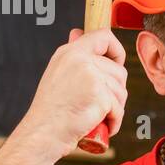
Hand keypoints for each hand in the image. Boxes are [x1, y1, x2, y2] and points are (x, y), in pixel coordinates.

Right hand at [16, 28, 127, 160]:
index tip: (115, 65)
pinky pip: (119, 109)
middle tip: (99, 104)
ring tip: (96, 115)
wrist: (43, 132)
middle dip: (116, 91)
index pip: (104, 36)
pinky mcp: (100, 96)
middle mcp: (80, 60)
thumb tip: (78, 32)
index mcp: (70, 52)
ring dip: (115, 108)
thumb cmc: (51, 108)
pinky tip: (101, 126)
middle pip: (120, 71)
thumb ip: (73, 53)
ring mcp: (91, 77)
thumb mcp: (58, 72)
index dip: (116, 50)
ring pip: (122, 91)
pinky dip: (114, 121)